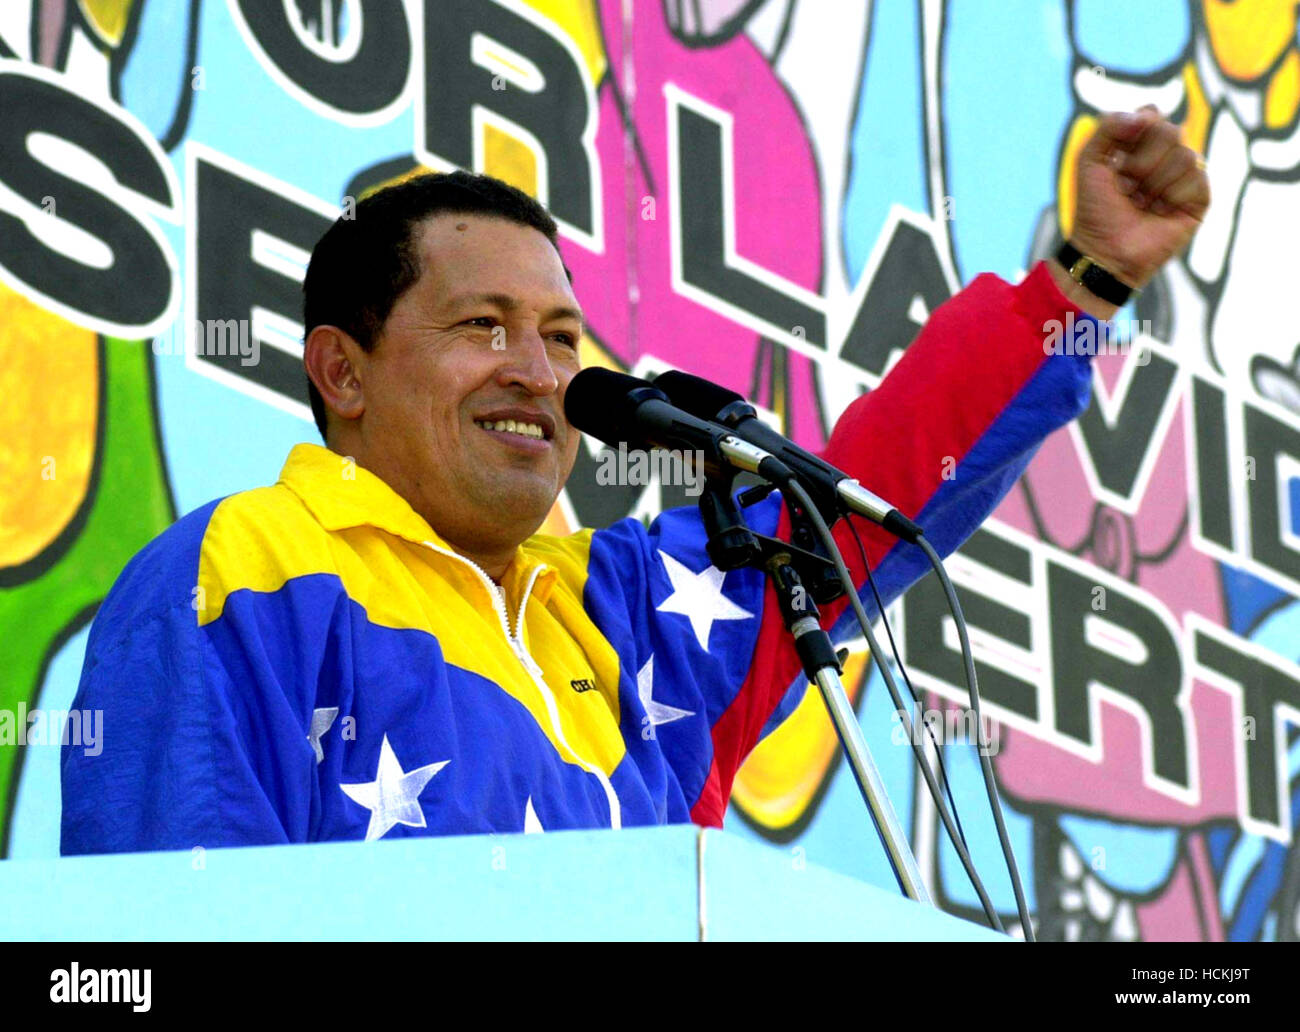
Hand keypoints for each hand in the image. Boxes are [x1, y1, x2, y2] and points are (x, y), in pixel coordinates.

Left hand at [1069, 106, 1209, 292]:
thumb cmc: (1094, 210)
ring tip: (1141, 203)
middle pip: (1170, 131)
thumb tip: (1149, 111)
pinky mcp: (1199, 199)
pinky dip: (1171, 197)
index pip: (1151, 115)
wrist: (1104, 251)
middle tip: (1126, 187)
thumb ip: (1109, 126)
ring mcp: (1185, 177)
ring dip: (1153, 184)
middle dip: (1140, 162)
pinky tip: (1159, 213)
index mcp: (1141, 144)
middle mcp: (1166, 157)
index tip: (1116, 161)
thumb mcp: (1089, 161)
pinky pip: (1196, 179)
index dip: (1134, 135)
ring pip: (1184, 155)